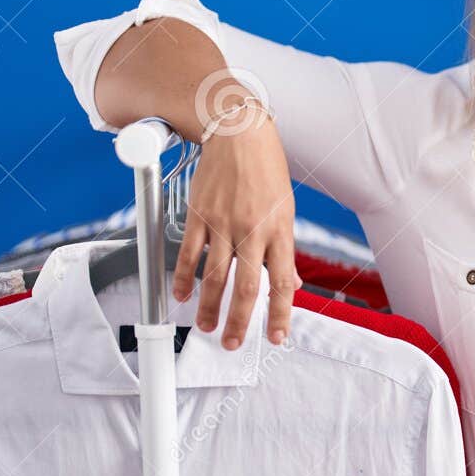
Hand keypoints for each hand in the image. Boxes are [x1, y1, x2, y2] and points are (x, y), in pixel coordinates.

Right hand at [174, 115, 299, 348]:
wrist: (239, 133)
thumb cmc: (267, 171)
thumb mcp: (286, 210)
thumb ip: (285, 250)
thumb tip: (293, 283)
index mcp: (280, 231)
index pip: (284, 283)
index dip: (280, 315)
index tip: (276, 337)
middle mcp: (253, 230)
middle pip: (247, 288)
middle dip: (240, 322)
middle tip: (232, 343)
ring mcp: (224, 223)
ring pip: (214, 277)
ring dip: (208, 307)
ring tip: (205, 326)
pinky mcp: (199, 215)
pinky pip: (189, 254)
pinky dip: (184, 279)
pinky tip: (180, 295)